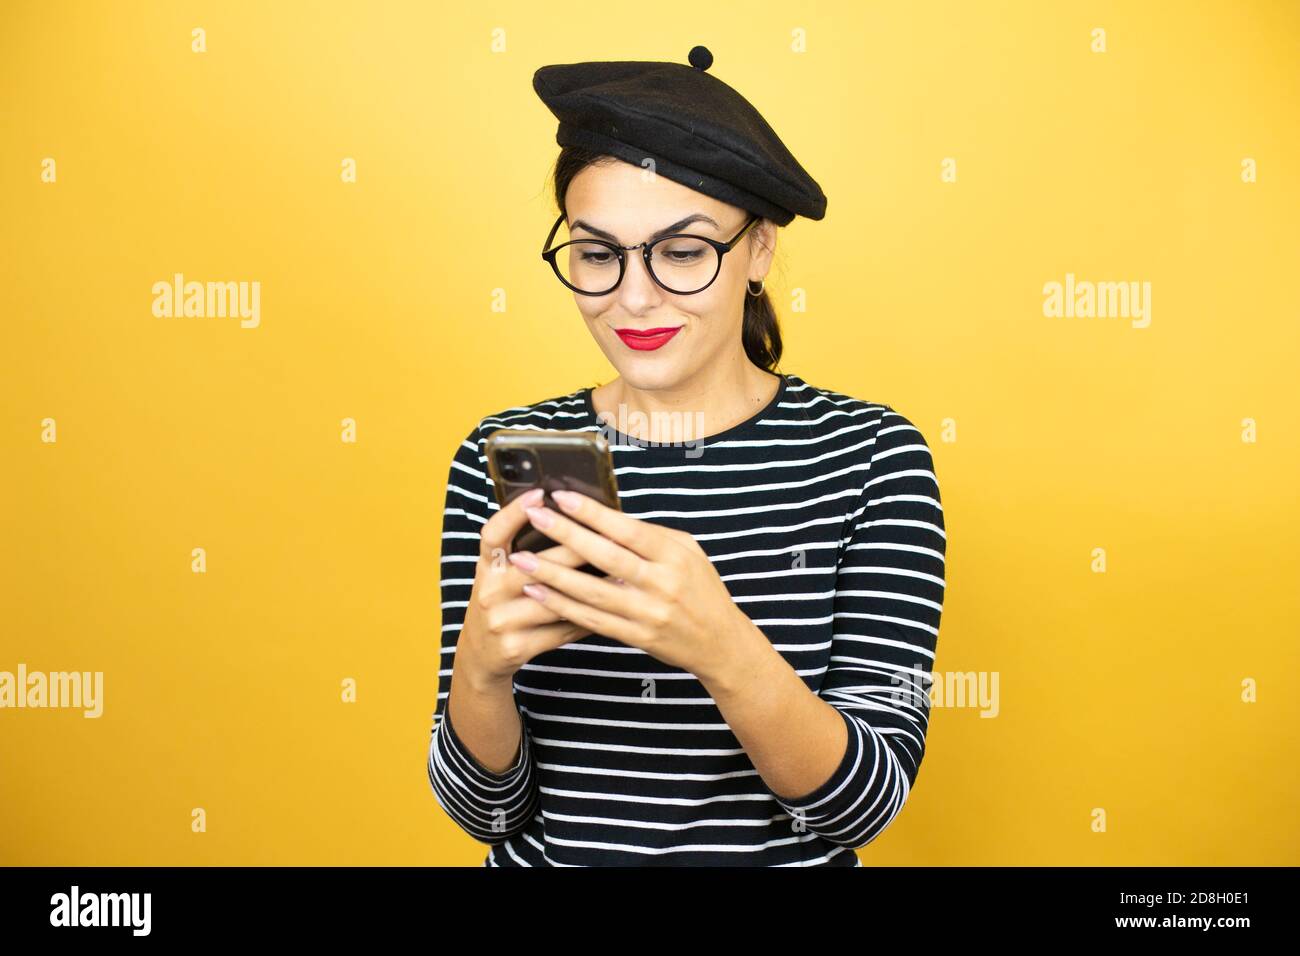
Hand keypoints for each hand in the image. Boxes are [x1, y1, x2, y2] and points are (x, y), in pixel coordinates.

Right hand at [457, 486, 596, 686]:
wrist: (481, 655)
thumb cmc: (503, 603)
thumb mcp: (501, 575)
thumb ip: (525, 550)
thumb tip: (573, 516)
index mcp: (487, 567)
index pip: (493, 534)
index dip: (512, 513)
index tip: (540, 494)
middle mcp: (489, 591)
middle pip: (533, 564)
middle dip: (574, 548)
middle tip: (608, 534)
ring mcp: (501, 621)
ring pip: (552, 600)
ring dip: (590, 587)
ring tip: (622, 574)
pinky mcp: (516, 647)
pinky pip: (560, 631)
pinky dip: (587, 619)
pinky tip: (611, 609)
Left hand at [505, 488, 757, 682]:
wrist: (720, 643)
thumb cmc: (702, 589)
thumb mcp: (688, 552)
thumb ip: (651, 536)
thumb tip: (608, 517)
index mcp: (674, 556)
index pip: (628, 530)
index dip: (594, 514)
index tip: (563, 497)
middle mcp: (662, 584)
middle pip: (606, 557)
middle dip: (566, 535)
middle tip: (535, 516)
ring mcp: (648, 613)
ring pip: (592, 592)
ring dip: (552, 575)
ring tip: (521, 560)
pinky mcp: (637, 637)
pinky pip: (592, 620)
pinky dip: (563, 605)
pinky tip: (538, 592)